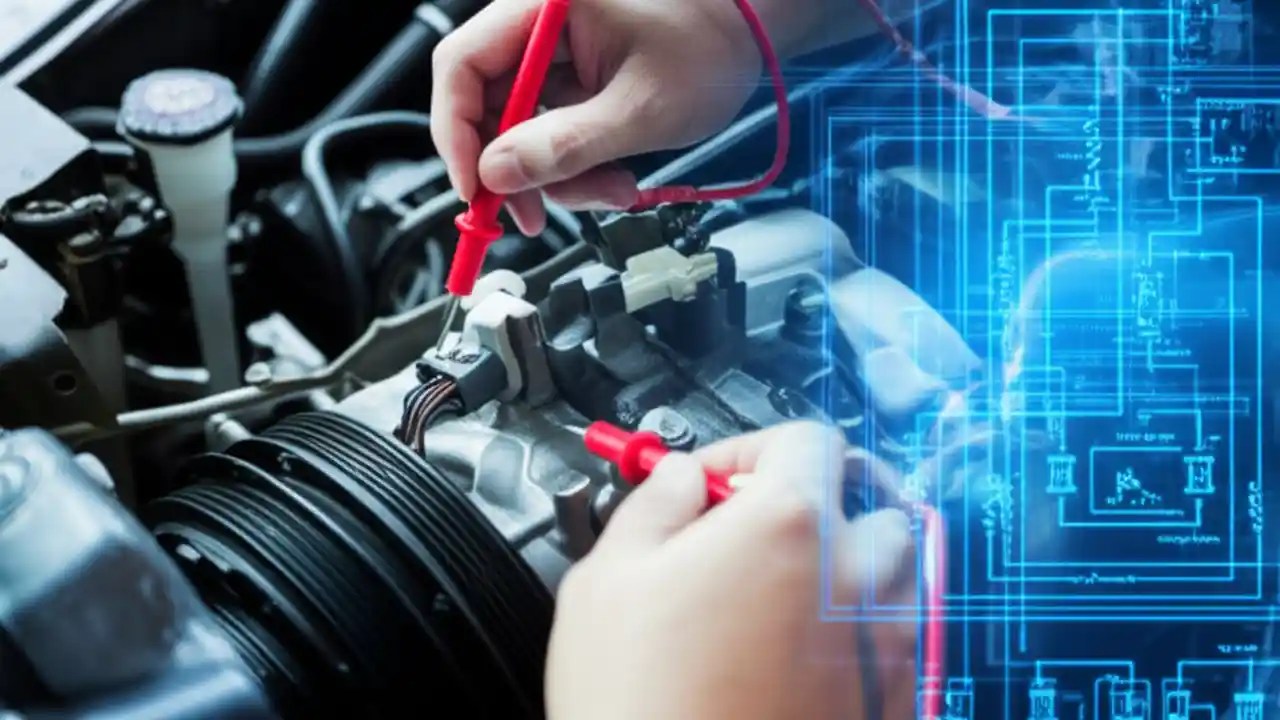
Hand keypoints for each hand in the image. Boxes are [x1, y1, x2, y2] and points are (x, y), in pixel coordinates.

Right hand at [430, 0, 767, 235]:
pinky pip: (552, 132)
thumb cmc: (712, 46)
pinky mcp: (573, 81)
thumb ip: (564, 145)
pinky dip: (577, 166)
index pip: (461, 65)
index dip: (456, 133)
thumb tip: (499, 175)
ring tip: (610, 191)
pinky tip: (614, 178)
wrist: (755, 34)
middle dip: (514, 169)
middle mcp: (538, 26)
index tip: (476, 189)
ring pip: (520, 129)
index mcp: (543, 7)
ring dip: (557, 176)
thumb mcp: (639, 110)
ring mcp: (554, 56)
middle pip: (484, 104)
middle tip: (532, 217)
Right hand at [544, 422, 919, 719]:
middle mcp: (854, 578)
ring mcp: (884, 646)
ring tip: (775, 598)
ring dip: (842, 566)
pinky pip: (892, 643)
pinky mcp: (893, 703)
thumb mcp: (606, 578)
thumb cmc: (638, 708)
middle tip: (750, 532)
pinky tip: (790, 657)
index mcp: (788, 524)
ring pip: (890, 574)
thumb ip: (654, 504)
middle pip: (866, 501)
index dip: (749, 449)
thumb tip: (679, 479)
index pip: (804, 439)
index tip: (714, 480)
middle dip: (812, 504)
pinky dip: (854, 635)